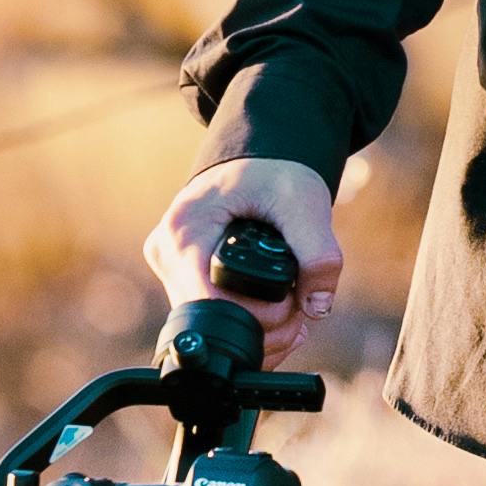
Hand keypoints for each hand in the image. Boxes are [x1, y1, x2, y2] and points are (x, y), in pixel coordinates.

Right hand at [142, 155, 345, 356]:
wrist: (256, 158)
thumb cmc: (275, 172)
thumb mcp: (304, 204)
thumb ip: (318, 253)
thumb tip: (317, 307)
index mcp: (185, 231)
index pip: (211, 302)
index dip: (256, 318)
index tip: (292, 309)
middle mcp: (167, 251)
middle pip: (209, 319)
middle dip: (262, 326)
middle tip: (301, 310)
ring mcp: (170, 266)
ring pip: (210, 322)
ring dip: (256, 327)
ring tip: (293, 307)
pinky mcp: (181, 275)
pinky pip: (210, 312)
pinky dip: (245, 321)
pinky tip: (278, 316)